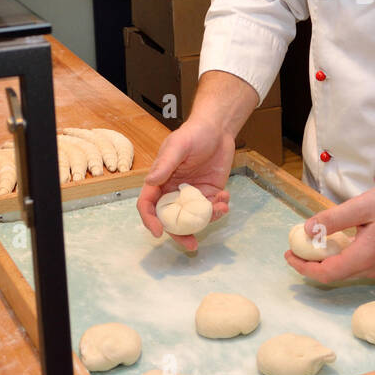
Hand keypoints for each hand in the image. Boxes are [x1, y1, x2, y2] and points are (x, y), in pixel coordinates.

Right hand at [137, 118, 232, 250]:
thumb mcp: (178, 146)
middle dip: (180, 234)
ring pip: (194, 218)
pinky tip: (225, 197)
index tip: (158, 232)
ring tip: (221, 208)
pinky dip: (219, 208)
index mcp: (160, 181)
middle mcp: (173, 191)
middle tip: (191, 245)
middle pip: (171, 219)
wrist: (219, 129)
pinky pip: (211, 209)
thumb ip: (165, 164)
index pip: (148, 205)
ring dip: (207, 220)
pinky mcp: (209, 193)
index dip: (150, 220)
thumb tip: (150, 181)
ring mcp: (192, 194)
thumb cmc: (194, 133)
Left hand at [284, 182, 374, 282]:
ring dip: (321, 262)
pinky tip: (328, 242)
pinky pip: (351, 265)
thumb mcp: (362, 206)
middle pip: (332, 275)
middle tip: (293, 249)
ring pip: (341, 271)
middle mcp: (369, 268)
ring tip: (306, 245)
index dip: (303, 267)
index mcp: (364, 258)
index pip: (326, 273)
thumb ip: (333, 219)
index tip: (288, 254)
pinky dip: (335, 257)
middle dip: (309, 265)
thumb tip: (307, 230)